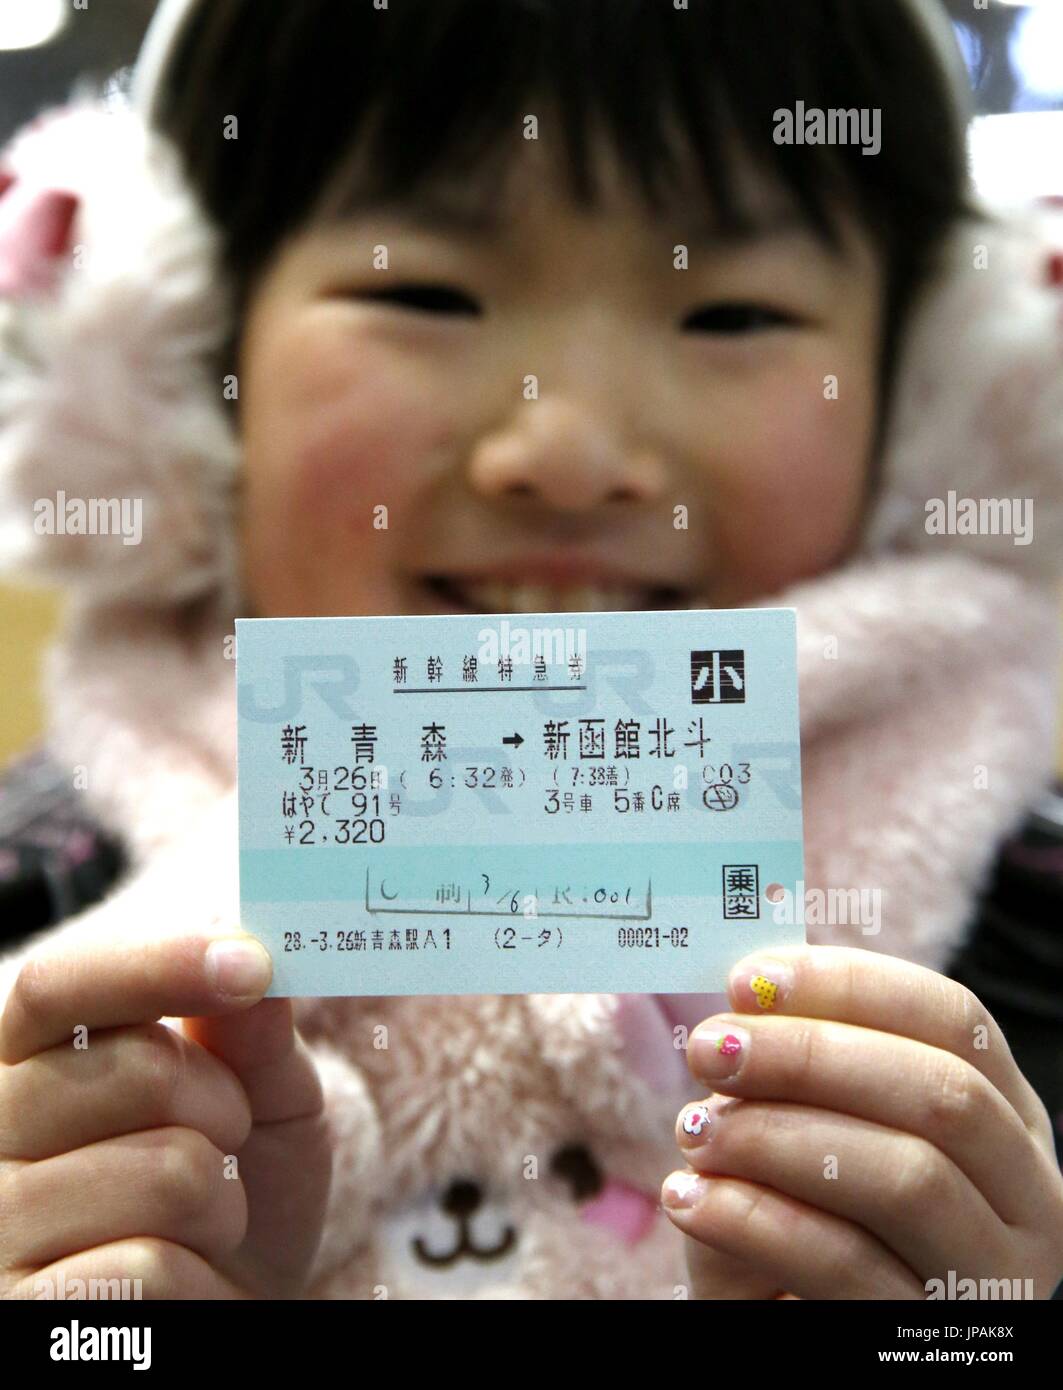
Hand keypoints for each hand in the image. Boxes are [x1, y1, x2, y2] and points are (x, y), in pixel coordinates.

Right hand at [0, 924, 329, 1298]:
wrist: (232, 1307)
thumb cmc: (243, 1188)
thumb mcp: (270, 1098)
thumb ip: (258, 1034)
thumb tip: (257, 965)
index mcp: (33, 1058)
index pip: (61, 986)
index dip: (157, 964)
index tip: (251, 963)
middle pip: (137, 1071)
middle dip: (224, 1104)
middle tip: (228, 1140)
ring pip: (164, 1173)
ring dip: (222, 1201)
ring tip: (205, 1222)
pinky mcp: (24, 1312)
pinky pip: (149, 1267)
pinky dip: (199, 1277)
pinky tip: (178, 1287)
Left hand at [660, 945, 1062, 1299]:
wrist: (782, 1320)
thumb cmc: (801, 1212)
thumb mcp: (807, 1128)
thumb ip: (794, 1063)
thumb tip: (753, 992)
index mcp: (1004, 1117)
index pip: (955, 1020)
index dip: (850, 986)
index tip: (749, 980)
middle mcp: (1025, 1196)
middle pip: (938, 1094)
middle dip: (809, 1057)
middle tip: (711, 1049)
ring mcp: (987, 1277)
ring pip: (906, 1180)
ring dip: (779, 1139)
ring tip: (695, 1131)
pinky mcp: (923, 1340)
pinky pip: (845, 1266)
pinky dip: (755, 1220)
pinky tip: (693, 1198)